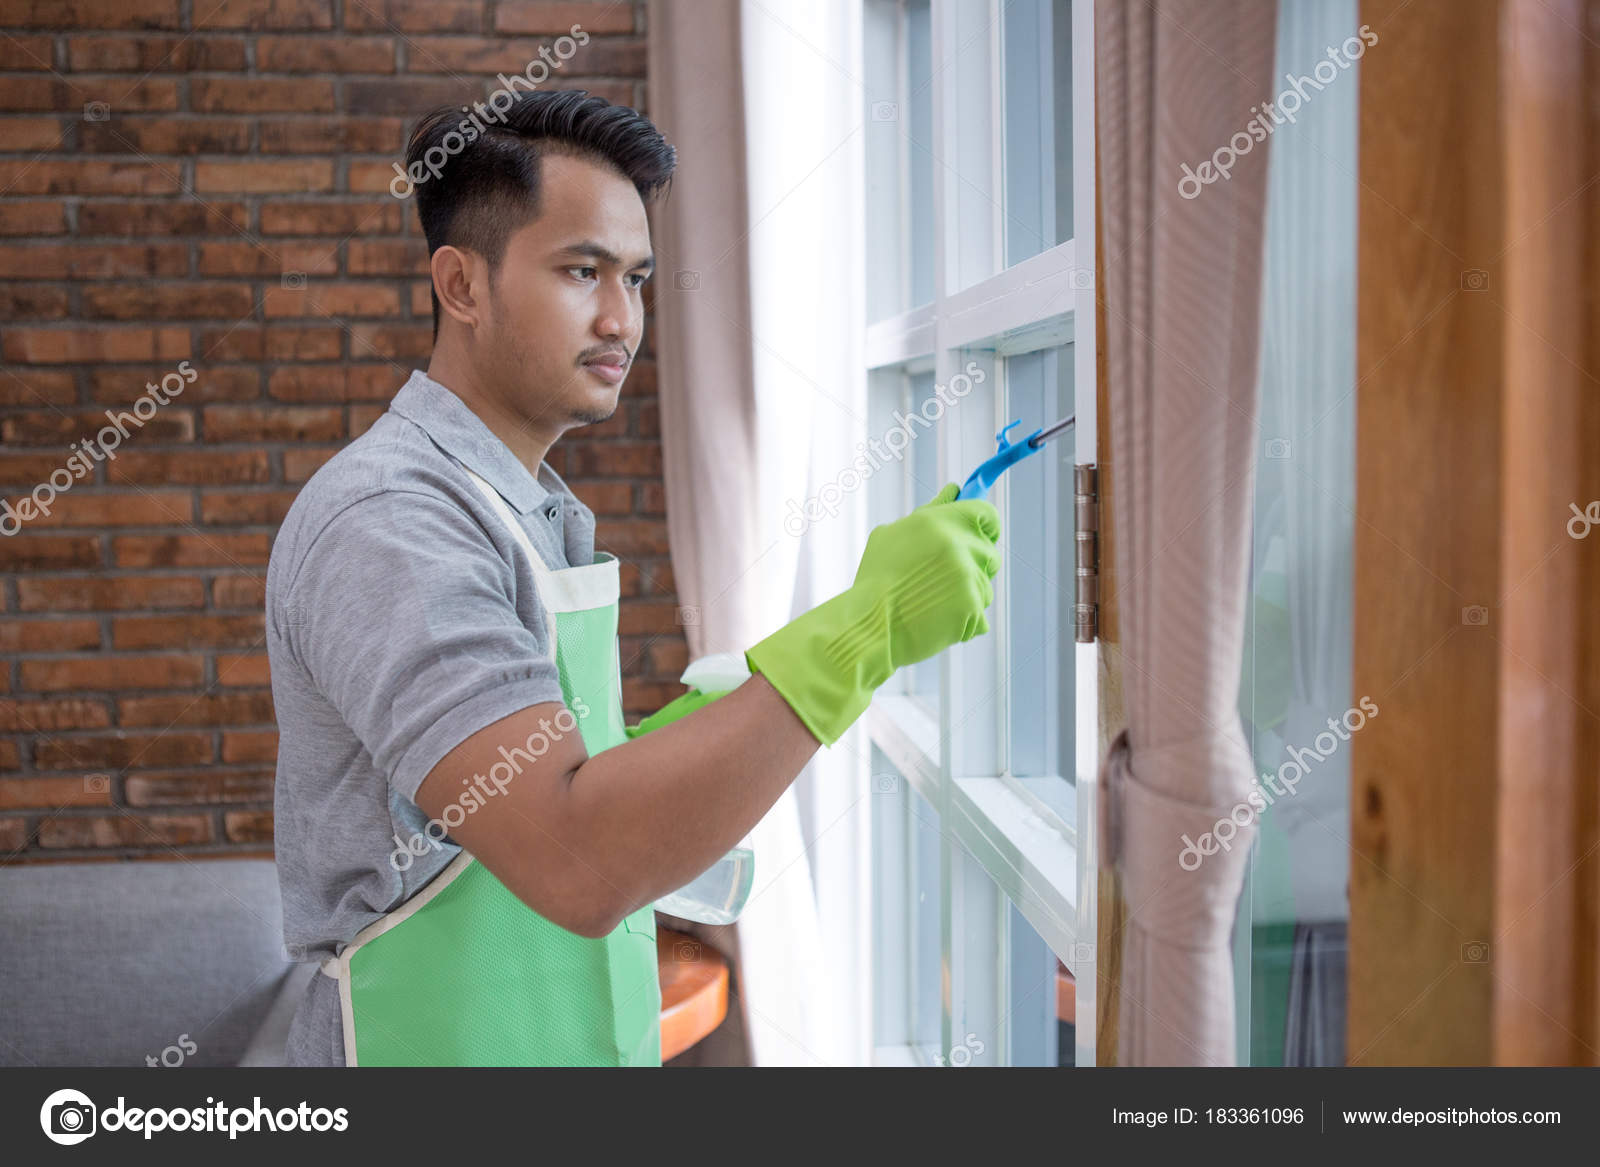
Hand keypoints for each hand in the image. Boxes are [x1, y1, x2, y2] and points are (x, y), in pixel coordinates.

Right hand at [743, 481, 1001, 745]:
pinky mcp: (971, 608)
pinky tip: (935, 621)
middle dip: (972, 568)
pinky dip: (963, 622)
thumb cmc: (875, 580)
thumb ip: (931, 512)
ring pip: (984, 588)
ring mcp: (967, 577)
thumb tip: (954, 490)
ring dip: (965, 597)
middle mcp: (958, 545)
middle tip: (940, 581)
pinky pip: (980, 616)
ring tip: (931, 603)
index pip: (988, 515)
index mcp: (941, 521)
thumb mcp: (892, 535)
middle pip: (989, 555)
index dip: (985, 529)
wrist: (866, 625)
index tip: (977, 539)